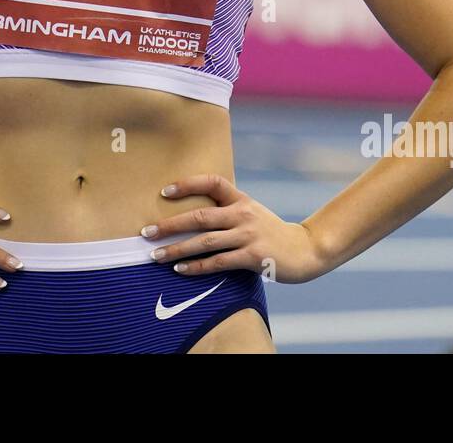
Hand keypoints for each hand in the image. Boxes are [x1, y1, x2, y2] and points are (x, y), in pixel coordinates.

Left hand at [142, 174, 327, 283]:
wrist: (305, 250)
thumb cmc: (271, 233)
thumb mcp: (252, 213)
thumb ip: (228, 211)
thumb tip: (193, 216)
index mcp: (241, 199)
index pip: (212, 182)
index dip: (187, 184)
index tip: (163, 192)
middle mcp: (243, 214)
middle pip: (200, 216)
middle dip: (170, 225)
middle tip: (146, 232)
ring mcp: (248, 235)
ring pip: (204, 242)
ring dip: (177, 249)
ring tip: (156, 255)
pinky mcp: (253, 257)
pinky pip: (218, 262)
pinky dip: (197, 266)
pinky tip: (181, 269)